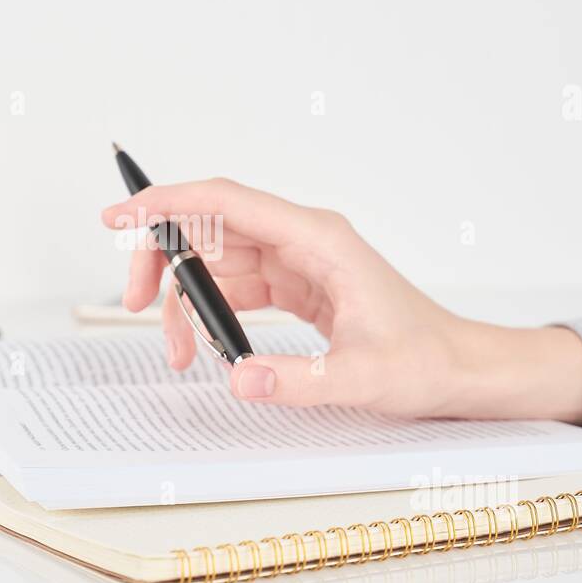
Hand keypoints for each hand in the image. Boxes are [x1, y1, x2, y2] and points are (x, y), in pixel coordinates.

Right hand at [102, 178, 581, 426]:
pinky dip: (209, 312)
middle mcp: (302, 240)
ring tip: (178, 351)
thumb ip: (301, 379)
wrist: (458, 369)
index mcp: (319, 239)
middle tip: (134, 302)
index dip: (169, 203)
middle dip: (164, 260)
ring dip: (185, 298)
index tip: (124, 214)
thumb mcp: (365, 377)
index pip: (227, 203)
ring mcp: (297, 260)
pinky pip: (234, 285)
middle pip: (210, 228)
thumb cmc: (426, 360)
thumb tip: (239, 379)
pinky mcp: (295, 285)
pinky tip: (205, 345)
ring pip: (216, 260)